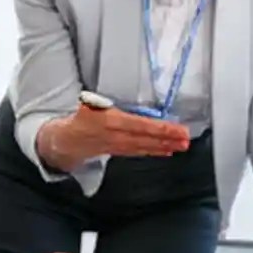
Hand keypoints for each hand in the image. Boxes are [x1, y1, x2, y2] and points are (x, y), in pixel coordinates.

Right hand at [38, 103, 189, 170]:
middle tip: (186, 138)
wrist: (67, 140)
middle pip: (147, 138)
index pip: (141, 125)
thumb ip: (99, 102)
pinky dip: (154, 151)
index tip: (177, 129)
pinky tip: (167, 151)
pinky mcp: (119, 151)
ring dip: (165, 146)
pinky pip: (139, 152)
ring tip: (181, 145)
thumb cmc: (80, 117)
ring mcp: (118, 146)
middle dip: (168, 139)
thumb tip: (111, 100)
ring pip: (145, 147)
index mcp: (110, 121)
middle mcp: (117, 136)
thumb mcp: (87, 103)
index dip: (161, 128)